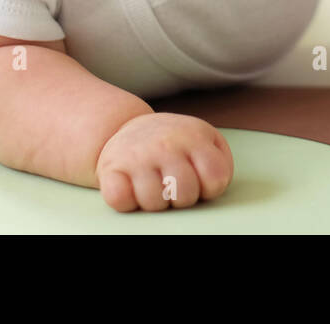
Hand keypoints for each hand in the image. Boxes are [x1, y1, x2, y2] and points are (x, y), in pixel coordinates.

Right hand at [95, 112, 233, 211]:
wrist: (125, 126)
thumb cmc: (172, 143)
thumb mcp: (203, 140)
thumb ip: (219, 162)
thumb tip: (215, 185)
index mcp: (194, 136)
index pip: (215, 178)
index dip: (209, 187)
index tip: (199, 179)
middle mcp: (165, 144)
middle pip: (185, 195)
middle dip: (182, 197)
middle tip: (173, 184)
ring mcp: (137, 156)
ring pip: (154, 203)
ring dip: (155, 201)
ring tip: (153, 183)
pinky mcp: (110, 169)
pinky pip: (120, 200)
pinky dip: (126, 201)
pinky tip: (131, 186)